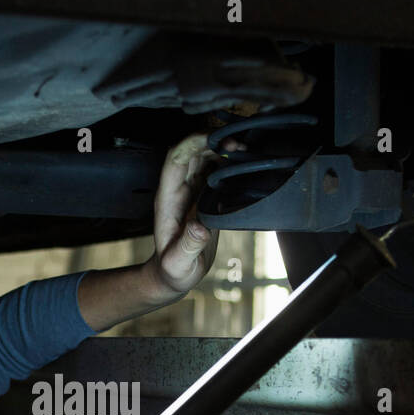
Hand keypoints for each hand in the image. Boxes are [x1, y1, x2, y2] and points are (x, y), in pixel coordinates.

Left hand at [145, 132, 238, 300]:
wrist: (174, 274)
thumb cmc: (172, 270)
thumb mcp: (178, 261)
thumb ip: (188, 244)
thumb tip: (200, 228)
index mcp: (168, 199)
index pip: (175, 159)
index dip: (193, 143)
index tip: (215, 139)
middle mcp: (179, 190)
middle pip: (192, 152)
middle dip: (213, 141)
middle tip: (238, 145)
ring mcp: (192, 192)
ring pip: (205, 158)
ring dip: (223, 149)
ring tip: (245, 151)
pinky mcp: (205, 197)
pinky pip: (215, 171)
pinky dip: (229, 163)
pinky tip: (244, 165)